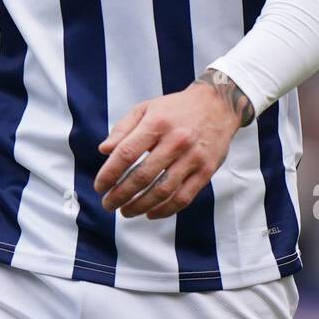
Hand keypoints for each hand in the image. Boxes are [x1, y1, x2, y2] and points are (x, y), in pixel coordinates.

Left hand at [93, 72, 254, 219]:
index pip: (126, 154)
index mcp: (157, 123)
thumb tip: (104, 150)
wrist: (218, 105)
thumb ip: (123, 128)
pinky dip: (165, 210)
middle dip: (121, 195)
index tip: (100, 186)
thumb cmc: (176, 108)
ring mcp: (193, 158)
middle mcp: (176, 141)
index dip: (109, 174)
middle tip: (108, 204)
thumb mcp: (146, 108)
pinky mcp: (206, 171)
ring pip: (162, 191)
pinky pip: (184, 197)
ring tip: (125, 211)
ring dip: (140, 206)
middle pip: (142, 176)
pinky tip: (150, 213)